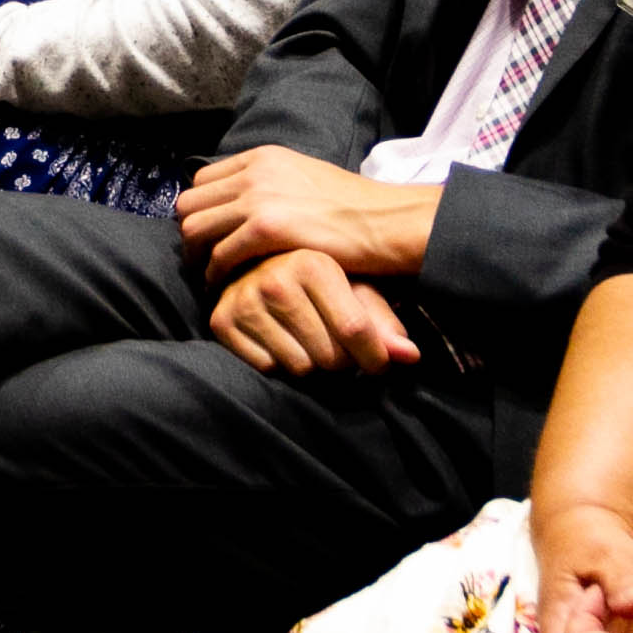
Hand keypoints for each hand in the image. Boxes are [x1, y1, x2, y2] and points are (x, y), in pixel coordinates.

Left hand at [178, 145, 440, 285]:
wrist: (387, 221)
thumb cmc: (354, 209)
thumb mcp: (305, 179)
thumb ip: (272, 185)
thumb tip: (245, 203)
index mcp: (263, 156)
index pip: (203, 180)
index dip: (200, 211)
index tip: (207, 236)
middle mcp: (255, 171)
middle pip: (191, 203)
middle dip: (191, 234)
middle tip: (201, 260)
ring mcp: (258, 197)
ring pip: (196, 228)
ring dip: (197, 256)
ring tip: (210, 275)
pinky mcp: (266, 227)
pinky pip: (220, 254)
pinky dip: (215, 273)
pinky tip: (224, 285)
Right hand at [204, 248, 418, 376]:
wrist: (253, 267)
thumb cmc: (316, 284)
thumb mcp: (354, 292)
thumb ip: (384, 325)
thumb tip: (411, 357)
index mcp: (313, 263)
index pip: (354, 330)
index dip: (373, 357)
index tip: (378, 364)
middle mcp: (276, 278)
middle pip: (328, 357)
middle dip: (340, 362)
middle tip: (337, 348)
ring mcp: (244, 299)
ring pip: (299, 368)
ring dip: (310, 366)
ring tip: (309, 344)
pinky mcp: (221, 321)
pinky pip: (267, 369)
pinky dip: (278, 365)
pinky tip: (280, 343)